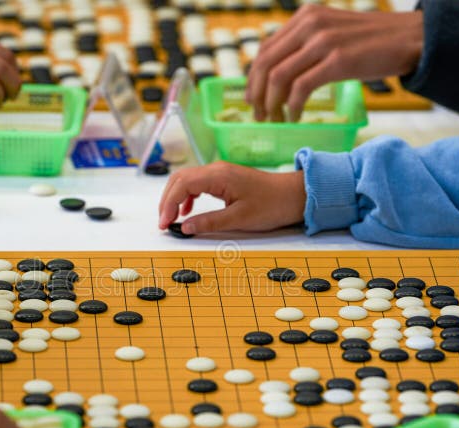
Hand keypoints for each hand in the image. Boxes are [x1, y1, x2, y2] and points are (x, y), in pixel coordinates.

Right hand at [158, 161, 305, 234]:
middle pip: (179, 179)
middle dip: (167, 200)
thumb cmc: (272, 205)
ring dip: (175, 198)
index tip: (165, 224)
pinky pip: (198, 183)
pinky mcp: (224, 178)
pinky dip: (187, 196)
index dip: (168, 204)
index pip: (182, 185)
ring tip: (172, 218)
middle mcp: (216, 170)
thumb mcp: (239, 219)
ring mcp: (220, 172)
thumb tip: (185, 228)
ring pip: (186, 180)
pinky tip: (187, 211)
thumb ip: (209, 223)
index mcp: (218, 176)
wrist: (294, 195)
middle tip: (164, 223)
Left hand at [246, 5, 423, 121]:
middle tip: (258, 116)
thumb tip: (279, 75)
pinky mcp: (338, 61)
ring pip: (278, 77)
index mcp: (306, 17)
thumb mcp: (332, 34)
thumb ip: (307, 45)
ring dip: (271, 104)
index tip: (253, 99)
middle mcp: (310, 24)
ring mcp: (323, 41)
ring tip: (274, 120)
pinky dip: (292, 108)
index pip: (265, 49)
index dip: (254, 78)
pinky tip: (294, 118)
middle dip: (256, 94)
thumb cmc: (372, 43)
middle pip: (265, 64)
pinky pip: (301, 88)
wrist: (412, 39)